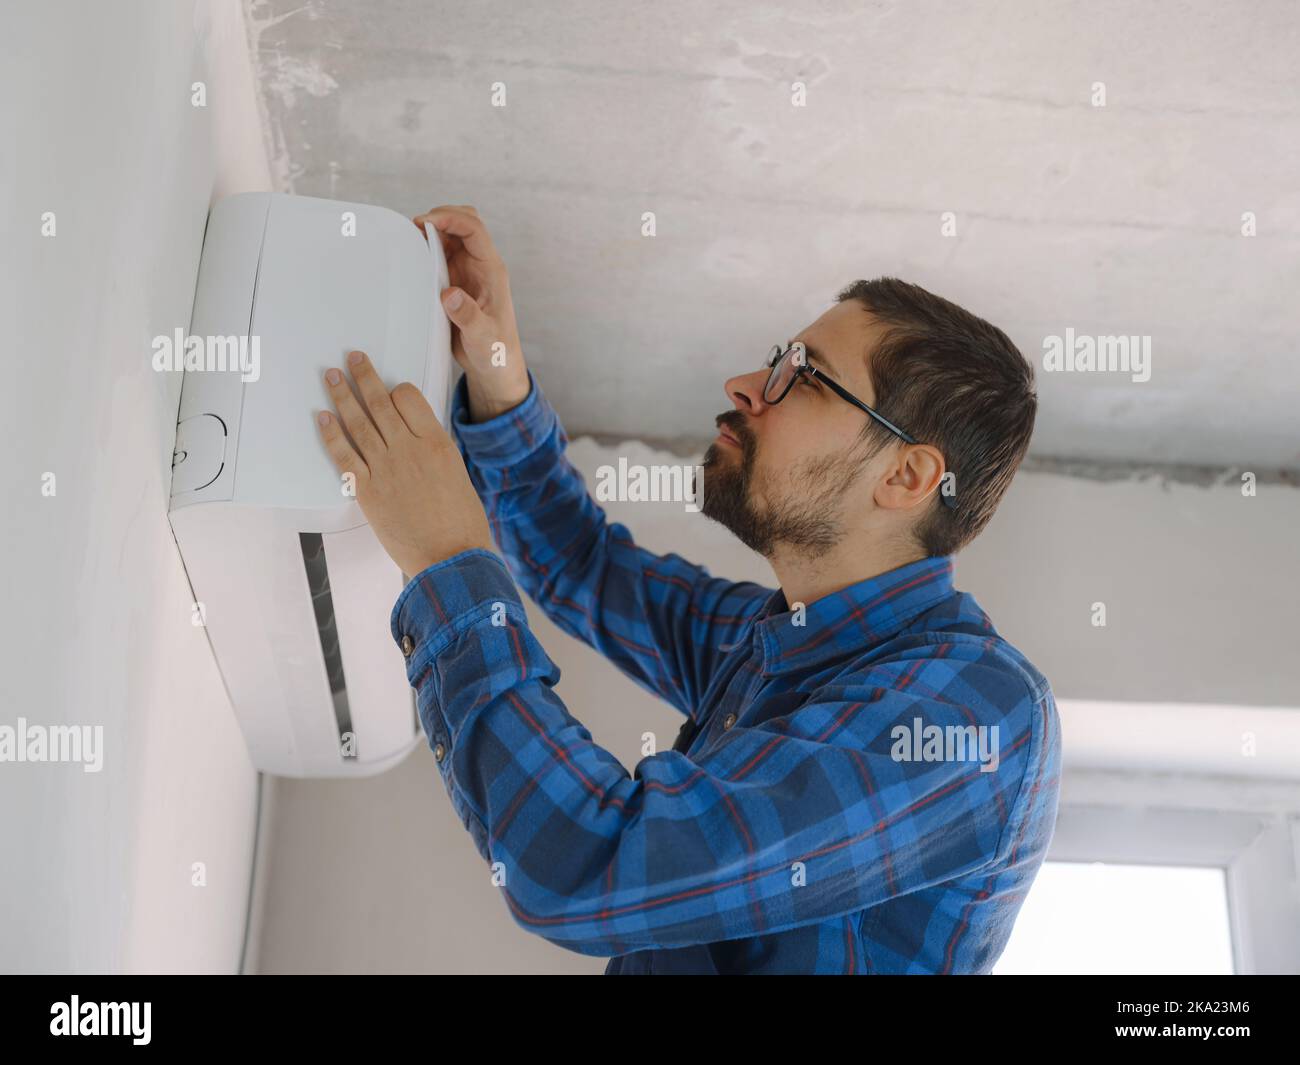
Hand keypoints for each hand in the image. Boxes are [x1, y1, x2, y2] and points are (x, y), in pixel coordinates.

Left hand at [316, 349, 493, 577]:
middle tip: (352, 359)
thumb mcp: (457, 476)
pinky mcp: (366, 490)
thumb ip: (434, 455)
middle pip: (380, 402)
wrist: (450, 557)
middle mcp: (409, 449)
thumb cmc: (461, 524)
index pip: (410, 398)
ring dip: (342, 396)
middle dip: (363, 376)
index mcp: (438, 443)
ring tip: (331, 376)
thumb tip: (416, 445)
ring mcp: (385, 468)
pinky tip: (322, 418)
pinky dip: (331, 434)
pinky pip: (344, 454)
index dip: (397, 391)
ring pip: (358, 422)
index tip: (391, 390)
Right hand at [412, 204, 529, 421]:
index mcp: (491, 271)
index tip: (425, 223)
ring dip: (431, 233)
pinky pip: (439, 256)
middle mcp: (480, 266)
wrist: (494, 366)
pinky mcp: (454, 281)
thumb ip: (468, 316)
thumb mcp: (483, 338)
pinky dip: (425, 250)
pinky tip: (412, 259)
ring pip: (450, 237)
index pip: (474, 230)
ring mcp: (467, 272)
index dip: (450, 218)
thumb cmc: (495, 352)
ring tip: (409, 241)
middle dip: (440, 218)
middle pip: (464, 223)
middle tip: (415, 228)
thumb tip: (449, 293)